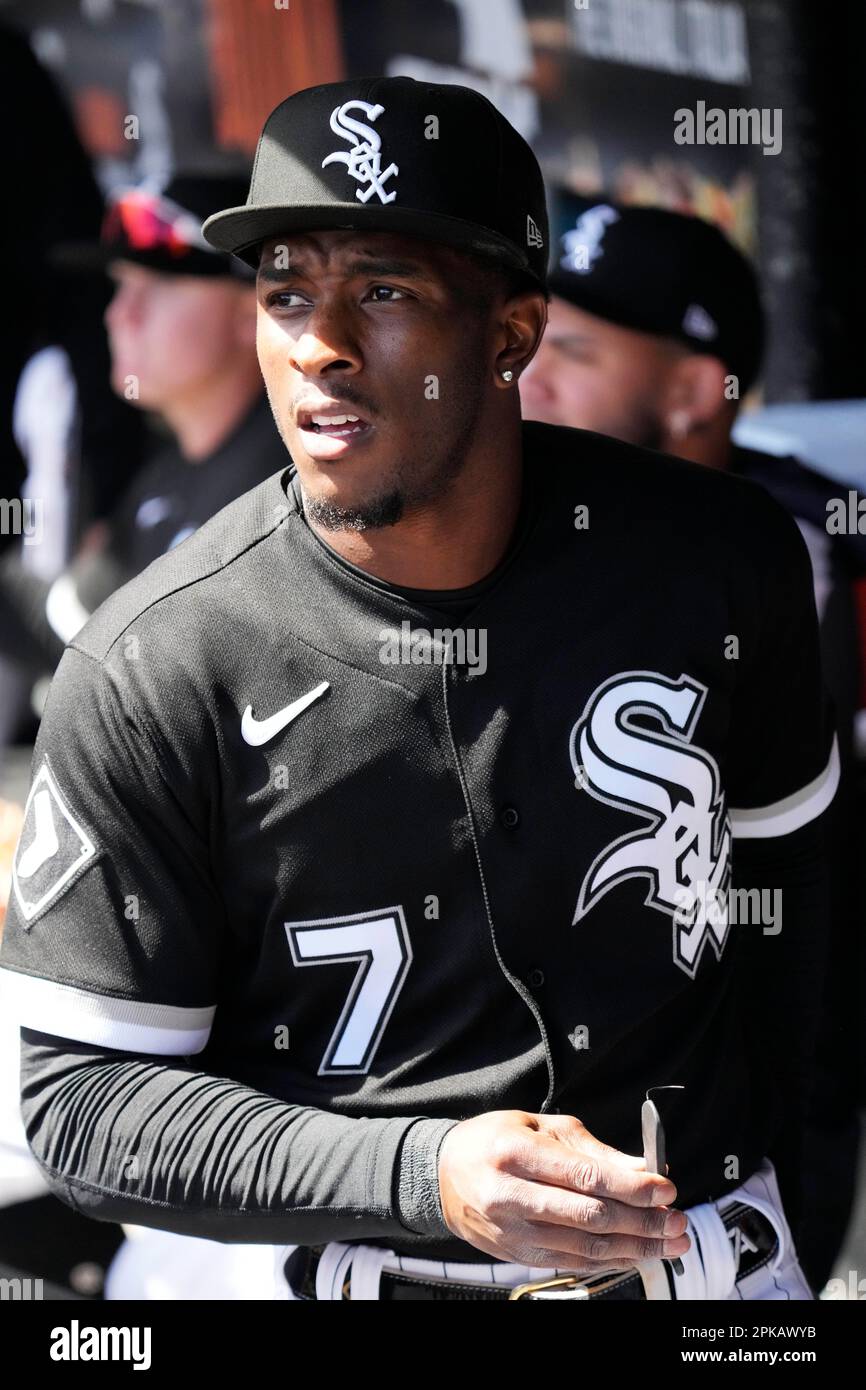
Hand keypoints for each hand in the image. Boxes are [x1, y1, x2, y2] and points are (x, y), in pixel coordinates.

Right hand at [438, 1109, 690, 1270]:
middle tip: (677, 1220)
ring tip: (669, 1242)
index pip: (585, 1176)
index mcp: (515, 1152)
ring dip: (635, 1247)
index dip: (631, 1187)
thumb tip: (641, 1169)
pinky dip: (609, 1260)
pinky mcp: (516, 1255)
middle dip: (642, 1221)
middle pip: (589, 1217)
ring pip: (585, 1247)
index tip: (666, 1188)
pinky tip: (635, 1253)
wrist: (442, 1177)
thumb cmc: (495, 1142)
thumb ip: (591, 1151)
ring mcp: (512, 1231)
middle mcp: (510, 1195)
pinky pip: (572, 1263)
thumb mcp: (541, 1128)